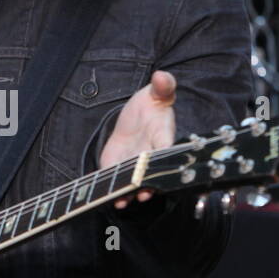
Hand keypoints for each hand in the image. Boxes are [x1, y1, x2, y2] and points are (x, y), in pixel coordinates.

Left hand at [99, 70, 176, 209]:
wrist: (136, 116)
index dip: (165, 157)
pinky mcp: (119, 166)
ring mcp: (135, 163)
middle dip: (147, 183)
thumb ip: (163, 85)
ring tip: (123, 201)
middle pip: (151, 172)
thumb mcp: (157, 91)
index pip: (168, 147)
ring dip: (129, 192)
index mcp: (164, 136)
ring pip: (134, 181)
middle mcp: (151, 154)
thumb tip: (161, 76)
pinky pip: (117, 179)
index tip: (159, 163)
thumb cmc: (152, 104)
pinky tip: (111, 199)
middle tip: (144, 193)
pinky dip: (114, 189)